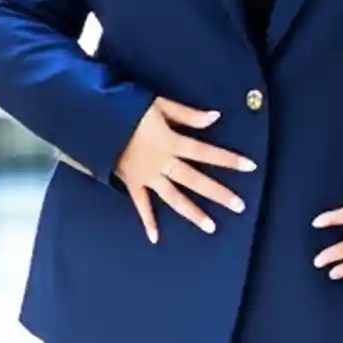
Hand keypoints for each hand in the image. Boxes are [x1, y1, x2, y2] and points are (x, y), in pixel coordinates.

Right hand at [115, 97, 256, 242]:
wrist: (92, 120)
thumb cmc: (126, 107)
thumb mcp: (158, 104)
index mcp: (172, 141)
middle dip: (219, 193)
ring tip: (212, 227)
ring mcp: (147, 176)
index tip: (250, 166)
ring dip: (193, 213)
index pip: (207, 152)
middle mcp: (163, 163)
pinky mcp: (132, 183)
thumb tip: (215, 117)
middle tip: (240, 206)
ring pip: (174, 198)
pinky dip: (147, 221)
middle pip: (196, 180)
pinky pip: (141, 205)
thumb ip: (188, 114)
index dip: (229, 159)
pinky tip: (155, 238)